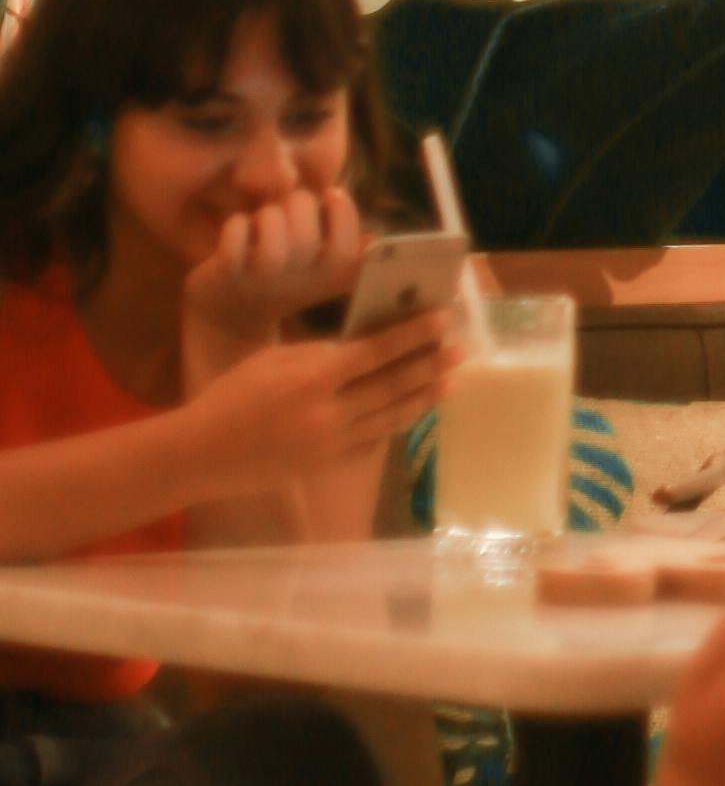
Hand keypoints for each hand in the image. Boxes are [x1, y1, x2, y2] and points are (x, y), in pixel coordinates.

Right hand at [176, 316, 453, 498]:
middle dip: (431, 365)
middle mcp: (330, 412)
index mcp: (314, 377)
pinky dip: (394, 425)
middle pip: (393, 384)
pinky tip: (411, 411)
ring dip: (423, 397)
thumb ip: (320, 355)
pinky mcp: (327, 466)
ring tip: (449, 383)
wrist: (202, 453)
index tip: (444, 319)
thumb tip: (364, 346)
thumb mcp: (273, 359)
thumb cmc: (232, 395)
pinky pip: (371, 442)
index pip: (378, 351)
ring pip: (390, 417)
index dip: (414, 335)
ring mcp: (331, 444)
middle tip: (462, 350)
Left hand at [183, 189, 375, 373]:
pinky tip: (239, 231)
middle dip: (298, 204)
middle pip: (304, 234)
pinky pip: (235, 233)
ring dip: (268, 214)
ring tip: (264, 221)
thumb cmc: (285, 276)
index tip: (331, 195)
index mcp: (329, 279)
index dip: (342, 213)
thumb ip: (345, 249)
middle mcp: (299, 282)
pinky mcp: (227, 273)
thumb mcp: (319, 268)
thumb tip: (373, 239)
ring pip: (271, 228)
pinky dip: (237, 225)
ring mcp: (262, 279)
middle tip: (290, 208)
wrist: (233, 313)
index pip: (347, 247)